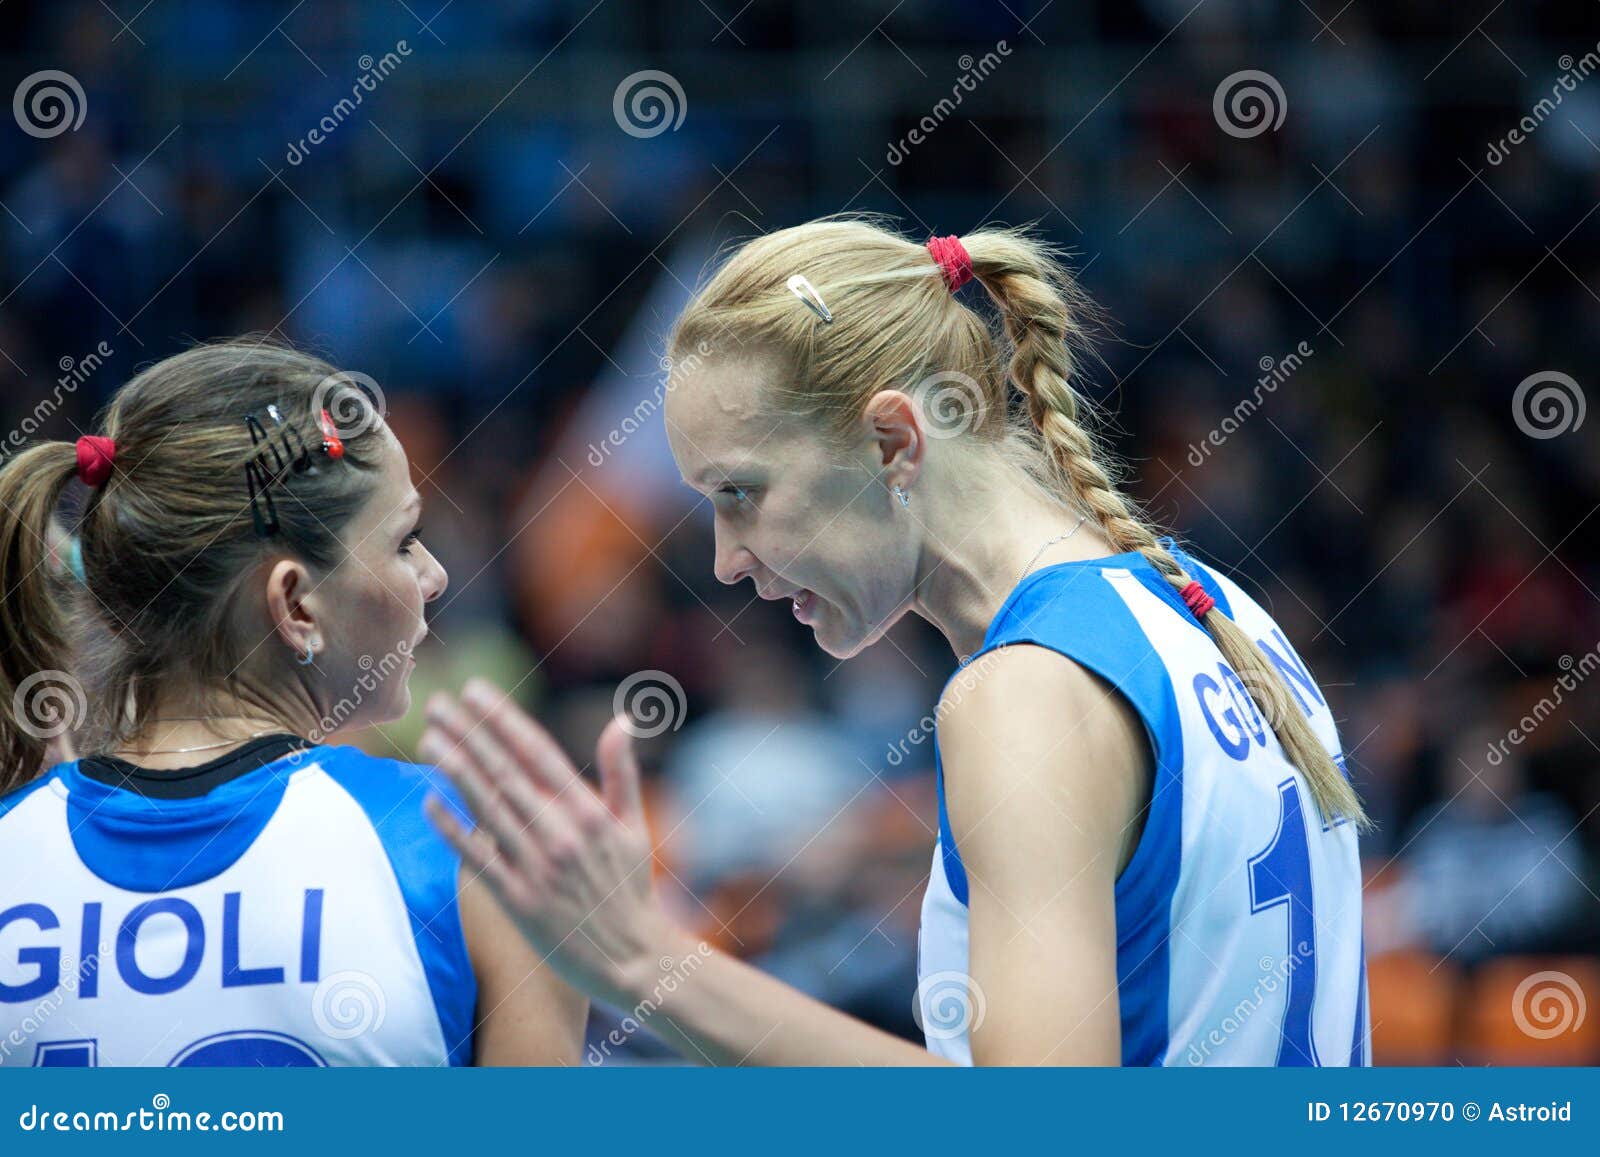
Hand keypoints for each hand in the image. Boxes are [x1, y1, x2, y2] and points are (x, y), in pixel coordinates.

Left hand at [420, 679, 677, 1006]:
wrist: (630, 957)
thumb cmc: (630, 888)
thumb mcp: (635, 826)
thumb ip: (622, 772)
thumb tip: (622, 720)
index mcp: (589, 811)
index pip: (538, 752)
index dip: (503, 719)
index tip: (475, 691)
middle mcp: (561, 834)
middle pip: (505, 773)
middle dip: (469, 733)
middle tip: (438, 702)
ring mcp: (537, 867)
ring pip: (487, 808)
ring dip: (454, 771)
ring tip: (428, 738)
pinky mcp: (518, 900)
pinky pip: (478, 858)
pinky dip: (453, 829)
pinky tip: (429, 802)